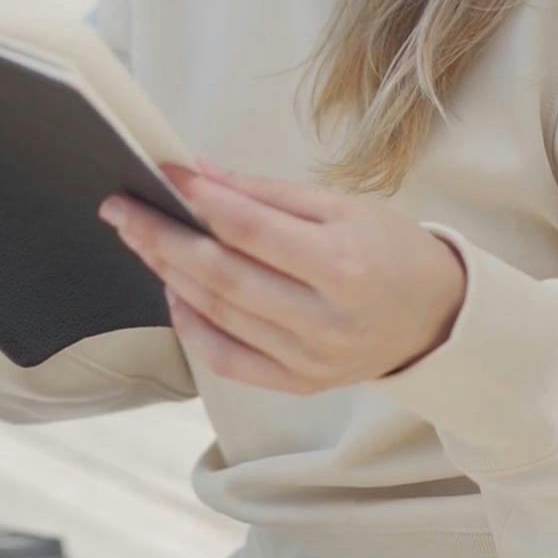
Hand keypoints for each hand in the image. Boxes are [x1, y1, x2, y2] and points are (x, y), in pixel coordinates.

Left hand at [99, 162, 465, 390]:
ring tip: (140, 240)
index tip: (162, 173)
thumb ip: (268, 195)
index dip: (202, 201)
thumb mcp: (343, 207)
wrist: (437, 318)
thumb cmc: (390, 250)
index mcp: (342, 265)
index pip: (252, 230)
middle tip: (120, 209)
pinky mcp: (299, 384)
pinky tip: (173, 292)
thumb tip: (200, 174)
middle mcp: (324, 320)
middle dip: (162, 238)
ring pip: (219, 315)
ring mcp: (309, 360)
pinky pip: (228, 361)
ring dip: (170, 275)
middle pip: (223, 277)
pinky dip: (192, 327)